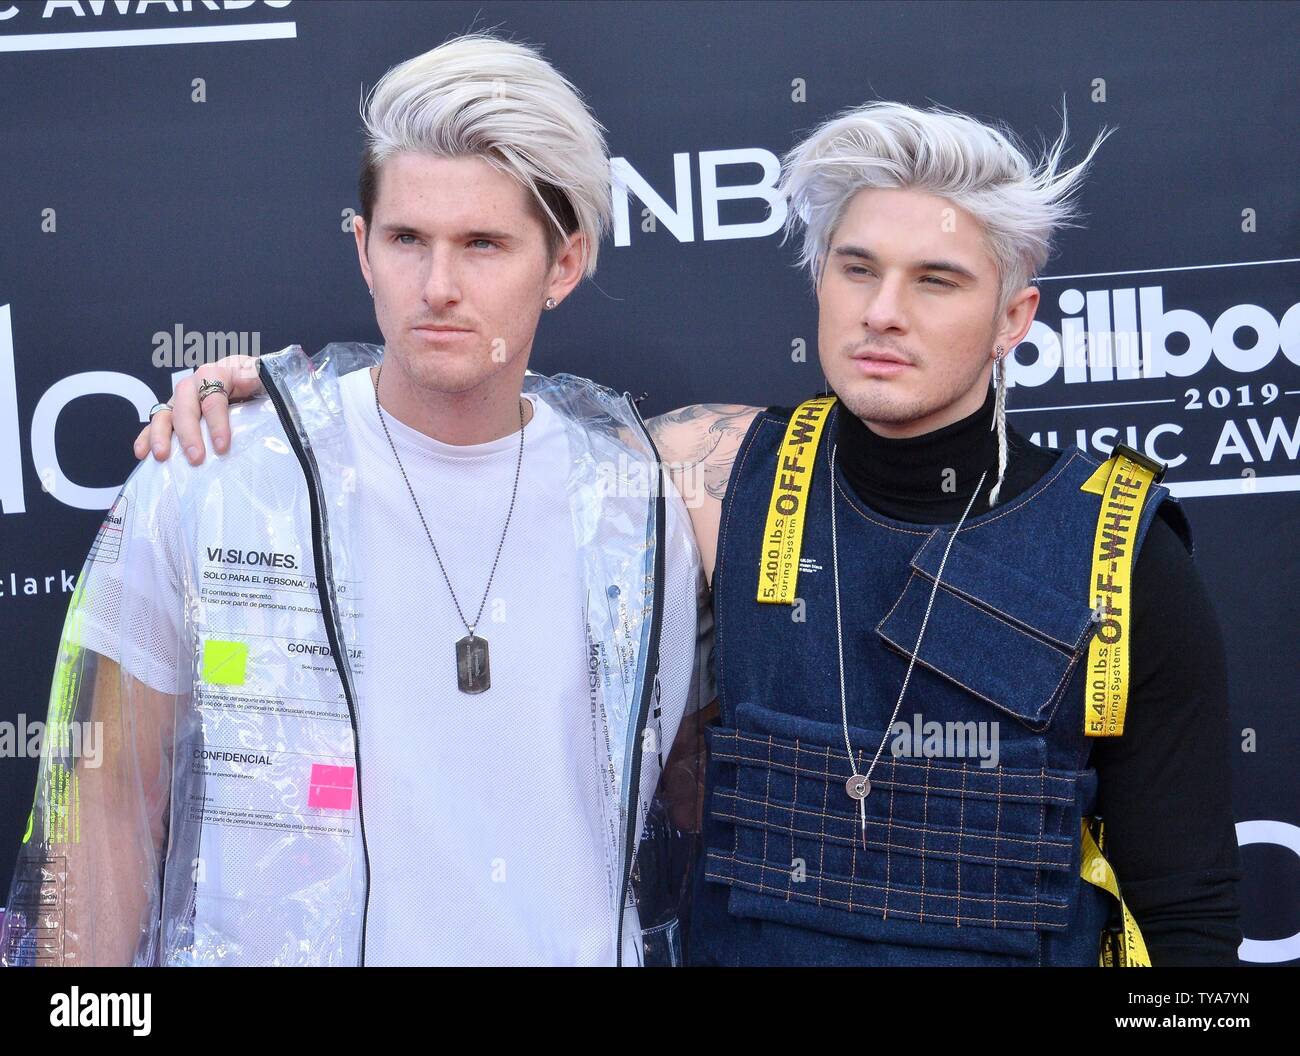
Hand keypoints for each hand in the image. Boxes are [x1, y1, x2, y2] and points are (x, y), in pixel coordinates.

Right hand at [133, 356, 264, 464]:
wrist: (256, 379)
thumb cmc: (260, 380)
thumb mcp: (265, 375)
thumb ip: (258, 377)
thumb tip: (246, 379)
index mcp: (219, 372)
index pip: (213, 397)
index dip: (217, 423)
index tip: (222, 447)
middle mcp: (196, 383)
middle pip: (185, 405)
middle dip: (188, 433)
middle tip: (196, 458)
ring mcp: (183, 397)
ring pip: (165, 413)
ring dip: (160, 435)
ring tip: (161, 456)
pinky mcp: (177, 411)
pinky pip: (158, 422)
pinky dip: (148, 436)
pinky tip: (142, 453)